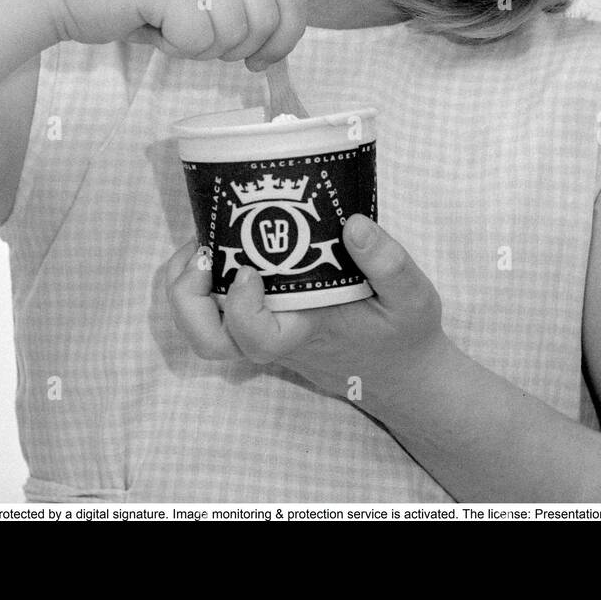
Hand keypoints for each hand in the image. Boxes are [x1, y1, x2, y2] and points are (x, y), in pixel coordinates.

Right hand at [48, 0, 305, 67]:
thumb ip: (242, 1)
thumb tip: (282, 41)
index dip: (284, 38)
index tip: (259, 60)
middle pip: (269, 19)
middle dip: (238, 49)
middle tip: (198, 45)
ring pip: (234, 33)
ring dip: (200, 48)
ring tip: (167, 27)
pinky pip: (197, 40)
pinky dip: (173, 48)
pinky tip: (149, 27)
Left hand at [165, 216, 453, 405]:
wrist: (400, 374)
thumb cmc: (403, 334)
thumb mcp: (412, 296)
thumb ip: (388, 262)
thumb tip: (354, 224)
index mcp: (306, 335)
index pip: (256, 339)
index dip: (240, 307)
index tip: (249, 270)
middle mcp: (276, 339)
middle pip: (209, 341)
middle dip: (188, 300)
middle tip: (201, 252)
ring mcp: (265, 332)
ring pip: (206, 328)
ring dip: (190, 288)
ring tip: (202, 242)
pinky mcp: (264, 321)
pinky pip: (218, 311)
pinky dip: (206, 281)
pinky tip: (223, 242)